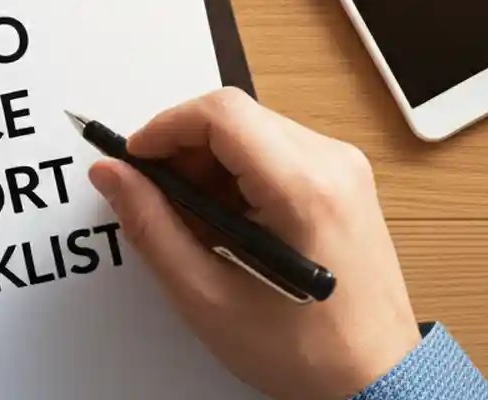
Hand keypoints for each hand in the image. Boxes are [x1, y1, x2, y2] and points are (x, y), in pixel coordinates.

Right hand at [89, 89, 418, 399]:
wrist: (374, 380)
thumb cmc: (306, 351)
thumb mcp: (205, 294)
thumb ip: (150, 225)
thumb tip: (113, 175)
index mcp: (303, 189)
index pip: (221, 113)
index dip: (164, 127)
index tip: (134, 159)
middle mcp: (332, 164)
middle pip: (234, 117)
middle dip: (182, 149)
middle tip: (160, 199)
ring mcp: (344, 169)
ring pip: (251, 129)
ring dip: (208, 164)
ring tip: (198, 223)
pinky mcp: (343, 180)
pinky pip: (274, 148)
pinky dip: (236, 173)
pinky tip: (229, 222)